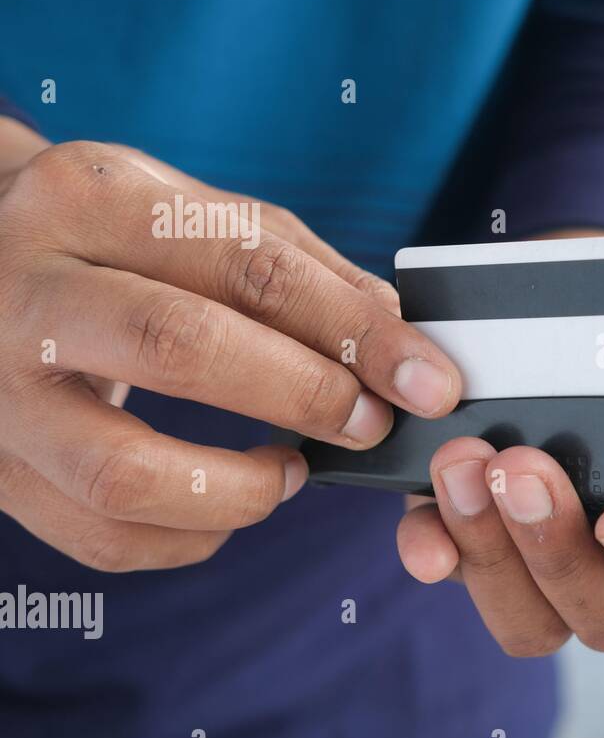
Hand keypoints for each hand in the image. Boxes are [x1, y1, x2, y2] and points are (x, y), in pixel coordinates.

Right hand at [0, 123, 461, 569]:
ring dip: (239, 491)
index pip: (250, 266)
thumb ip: (297, 268)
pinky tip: (226, 509)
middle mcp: (26, 285)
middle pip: (182, 345)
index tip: (429, 380)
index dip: (355, 331)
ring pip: (123, 471)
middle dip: (304, 396)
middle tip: (370, 425)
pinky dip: (186, 538)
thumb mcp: (190, 217)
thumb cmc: (106, 241)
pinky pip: (96, 534)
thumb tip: (397, 336)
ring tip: (289, 474)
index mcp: (95, 199)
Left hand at [396, 310, 603, 655]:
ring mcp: (558, 583)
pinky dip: (438, 553)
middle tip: (522, 470)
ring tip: (463, 467)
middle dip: (558, 550)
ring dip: (491, 549)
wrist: (548, 353)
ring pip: (533, 623)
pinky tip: (422, 522)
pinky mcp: (488, 563)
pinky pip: (463, 585)